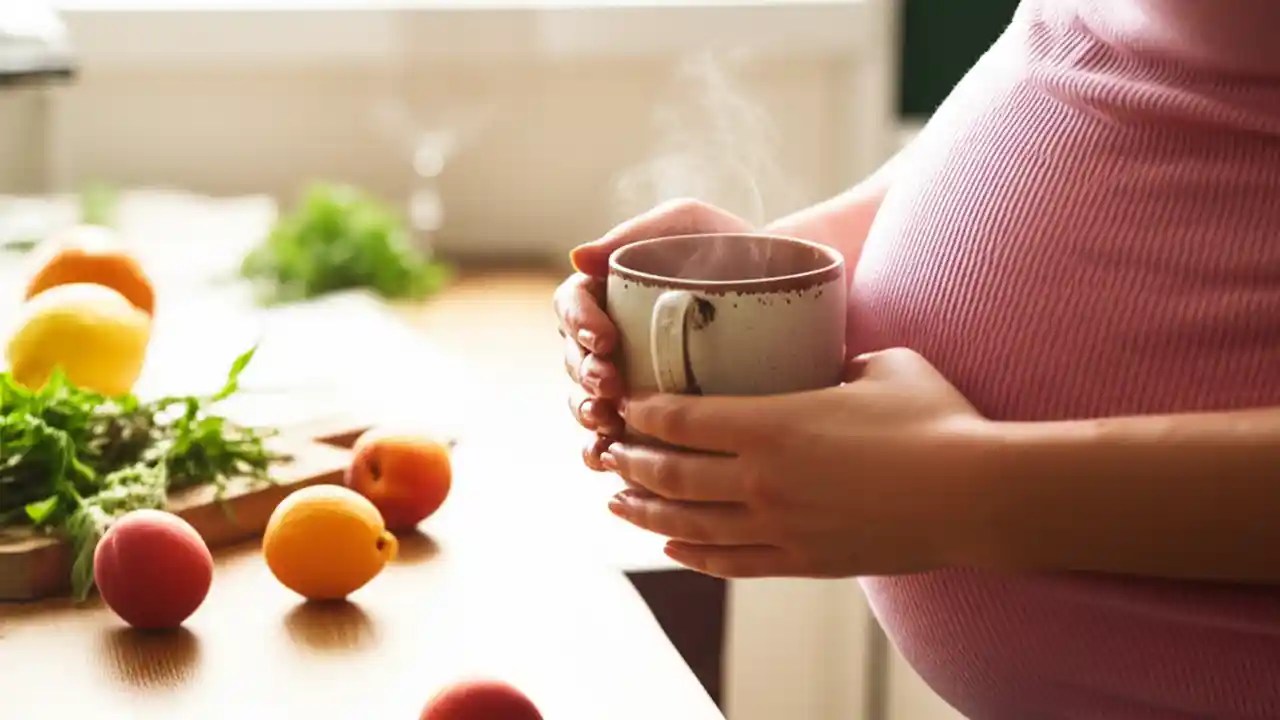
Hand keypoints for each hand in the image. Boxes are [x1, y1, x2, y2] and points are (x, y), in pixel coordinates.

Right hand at [554, 199, 752, 469]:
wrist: (789, 290)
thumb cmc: (733, 248)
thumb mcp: (689, 224)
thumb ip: (638, 232)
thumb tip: (579, 257)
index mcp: (607, 293)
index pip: (572, 305)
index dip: (578, 323)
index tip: (604, 339)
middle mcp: (608, 340)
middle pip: (573, 361)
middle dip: (584, 377)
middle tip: (610, 388)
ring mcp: (627, 381)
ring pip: (587, 403)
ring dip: (589, 417)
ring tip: (608, 425)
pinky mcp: (650, 417)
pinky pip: (617, 443)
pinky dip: (607, 453)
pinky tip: (614, 463)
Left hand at [601, 348, 993, 577]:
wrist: (978, 494)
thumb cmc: (936, 419)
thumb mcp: (881, 366)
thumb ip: (840, 360)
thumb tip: (830, 360)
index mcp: (773, 423)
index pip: (680, 417)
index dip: (642, 411)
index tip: (624, 402)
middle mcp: (763, 479)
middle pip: (670, 473)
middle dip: (628, 461)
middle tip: (606, 452)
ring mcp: (781, 526)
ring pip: (689, 524)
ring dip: (644, 511)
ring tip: (616, 501)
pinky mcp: (805, 561)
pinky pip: (731, 562)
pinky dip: (692, 554)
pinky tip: (671, 546)